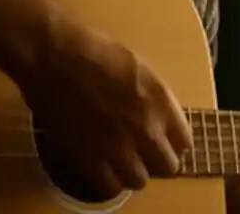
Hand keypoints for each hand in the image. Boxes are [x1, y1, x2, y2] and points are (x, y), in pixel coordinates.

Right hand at [12, 10, 190, 199]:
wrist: (55, 56)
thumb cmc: (95, 51)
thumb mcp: (140, 68)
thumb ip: (154, 98)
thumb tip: (158, 118)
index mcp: (161, 100)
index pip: (184, 140)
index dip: (174, 144)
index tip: (164, 143)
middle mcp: (146, 126)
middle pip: (168, 165)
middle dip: (158, 162)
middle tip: (145, 157)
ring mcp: (118, 145)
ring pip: (140, 180)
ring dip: (133, 173)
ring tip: (123, 164)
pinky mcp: (88, 157)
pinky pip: (109, 187)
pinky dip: (108, 183)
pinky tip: (104, 171)